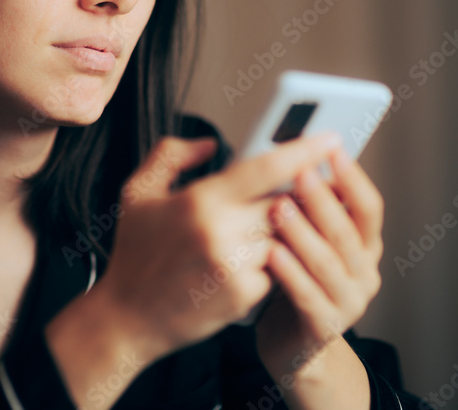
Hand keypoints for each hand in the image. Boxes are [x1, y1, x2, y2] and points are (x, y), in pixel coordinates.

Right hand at [91, 132, 342, 361]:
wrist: (127, 318)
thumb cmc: (135, 252)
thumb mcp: (138, 192)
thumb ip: (172, 155)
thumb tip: (211, 144)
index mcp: (200, 200)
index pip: (267, 168)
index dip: (304, 150)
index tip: (330, 139)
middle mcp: (221, 232)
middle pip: (286, 202)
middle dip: (298, 194)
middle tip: (307, 186)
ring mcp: (236, 266)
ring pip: (284, 235)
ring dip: (283, 228)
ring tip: (264, 225)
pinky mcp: (244, 295)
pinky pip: (277, 267)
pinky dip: (270, 260)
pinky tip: (246, 259)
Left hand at [254, 143, 384, 381]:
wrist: (294, 346)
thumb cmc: (297, 283)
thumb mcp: (310, 241)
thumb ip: (311, 210)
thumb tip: (299, 158)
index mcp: (365, 247)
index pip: (369, 208)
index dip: (353, 179)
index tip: (333, 150)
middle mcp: (364, 274)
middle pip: (347, 232)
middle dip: (324, 201)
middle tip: (301, 173)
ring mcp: (348, 303)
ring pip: (327, 263)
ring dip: (303, 233)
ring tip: (279, 208)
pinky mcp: (324, 327)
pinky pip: (307, 296)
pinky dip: (290, 272)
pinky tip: (271, 253)